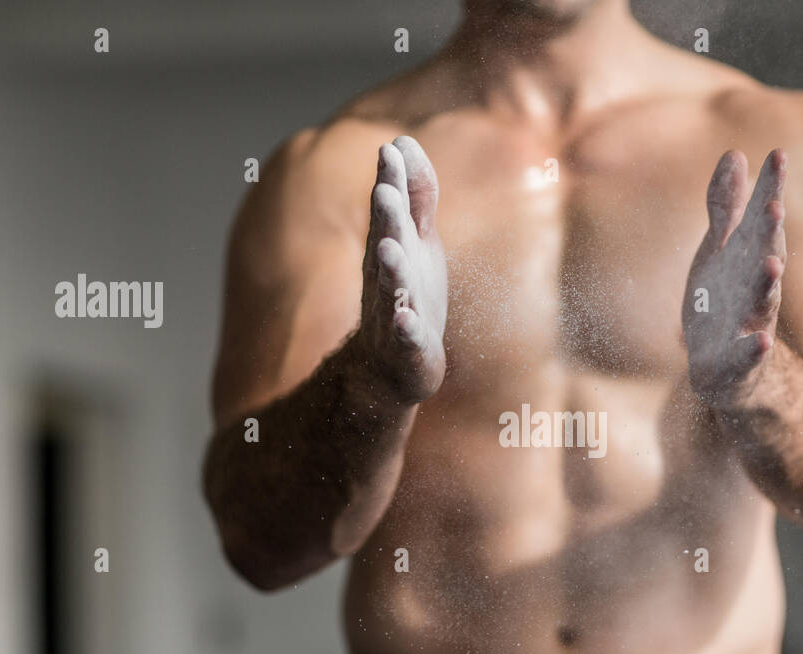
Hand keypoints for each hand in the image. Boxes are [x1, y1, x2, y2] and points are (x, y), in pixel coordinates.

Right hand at [353, 135, 448, 403]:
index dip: (391, 182)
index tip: (390, 149)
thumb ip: (417, 195)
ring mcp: (393, 311)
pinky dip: (405, 329)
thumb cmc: (408, 291)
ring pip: (391, 289)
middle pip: (386, 243)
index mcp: (391, 246)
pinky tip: (406, 321)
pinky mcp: (407, 348)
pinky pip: (405, 338)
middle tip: (385, 191)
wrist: (391, 364)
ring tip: (390, 249)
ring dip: (391, 269)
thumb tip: (404, 140)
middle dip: (386, 219)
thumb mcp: (418, 239)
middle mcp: (386, 275)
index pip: (390, 210)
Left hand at [683, 148, 786, 410]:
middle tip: (774, 203)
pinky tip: (761, 341)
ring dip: (767, 284)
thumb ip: (726, 207)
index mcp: (750, 257)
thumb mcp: (720, 251)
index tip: (777, 154)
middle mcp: (755, 287)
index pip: (762, 218)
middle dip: (769, 231)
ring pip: (762, 303)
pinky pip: (748, 357)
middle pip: (764, 255)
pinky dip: (754, 349)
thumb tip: (735, 152)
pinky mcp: (739, 363)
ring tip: (774, 265)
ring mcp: (749, 325)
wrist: (726, 371)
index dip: (770, 187)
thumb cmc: (723, 303)